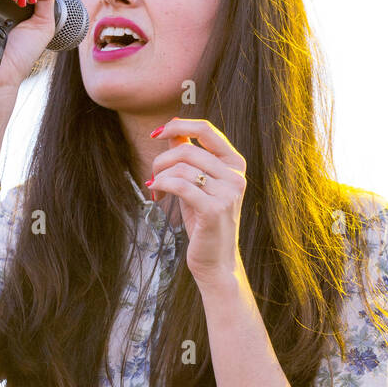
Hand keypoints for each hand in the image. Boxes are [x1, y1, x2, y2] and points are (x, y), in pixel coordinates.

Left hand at [146, 119, 246, 283]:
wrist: (216, 261)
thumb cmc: (204, 222)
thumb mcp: (197, 185)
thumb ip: (189, 158)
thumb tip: (173, 129)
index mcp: (234, 163)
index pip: (207, 130)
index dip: (179, 125)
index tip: (156, 133)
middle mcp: (235, 175)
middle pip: (188, 150)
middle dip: (161, 160)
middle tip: (151, 176)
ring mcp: (228, 192)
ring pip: (182, 168)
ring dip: (160, 176)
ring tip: (155, 189)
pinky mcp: (215, 210)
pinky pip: (181, 186)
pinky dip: (163, 186)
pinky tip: (156, 194)